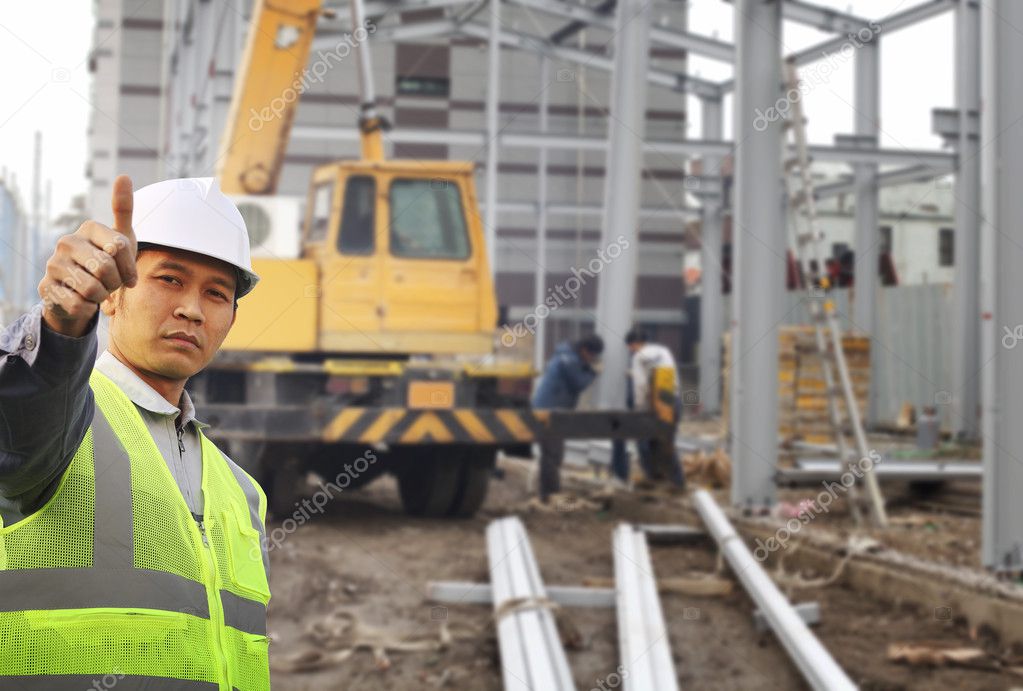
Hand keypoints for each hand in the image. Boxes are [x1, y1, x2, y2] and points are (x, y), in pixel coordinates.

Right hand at [39, 175, 137, 336]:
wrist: (82, 294)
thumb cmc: (107, 263)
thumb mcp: (121, 238)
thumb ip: (124, 210)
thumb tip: (123, 176)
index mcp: (88, 228)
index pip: (120, 247)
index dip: (129, 267)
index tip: (128, 273)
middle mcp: (66, 242)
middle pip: (106, 268)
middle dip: (115, 283)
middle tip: (110, 284)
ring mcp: (53, 264)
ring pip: (92, 288)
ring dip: (101, 296)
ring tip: (97, 291)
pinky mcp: (46, 288)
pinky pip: (80, 304)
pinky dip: (88, 308)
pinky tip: (82, 300)